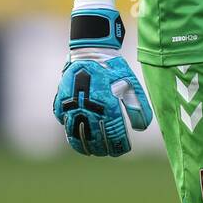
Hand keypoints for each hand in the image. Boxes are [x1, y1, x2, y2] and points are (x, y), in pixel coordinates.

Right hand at [52, 9, 152, 156]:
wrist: (90, 50)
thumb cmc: (113, 68)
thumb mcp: (130, 84)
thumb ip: (138, 107)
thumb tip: (142, 128)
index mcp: (106, 105)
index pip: (112, 135)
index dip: (118, 146)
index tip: (122, 150)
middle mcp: (87, 108)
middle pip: (93, 138)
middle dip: (101, 148)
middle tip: (107, 153)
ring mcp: (71, 106)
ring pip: (75, 134)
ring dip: (83, 145)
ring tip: (91, 151)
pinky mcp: (61, 101)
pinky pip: (63, 120)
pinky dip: (69, 130)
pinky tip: (76, 135)